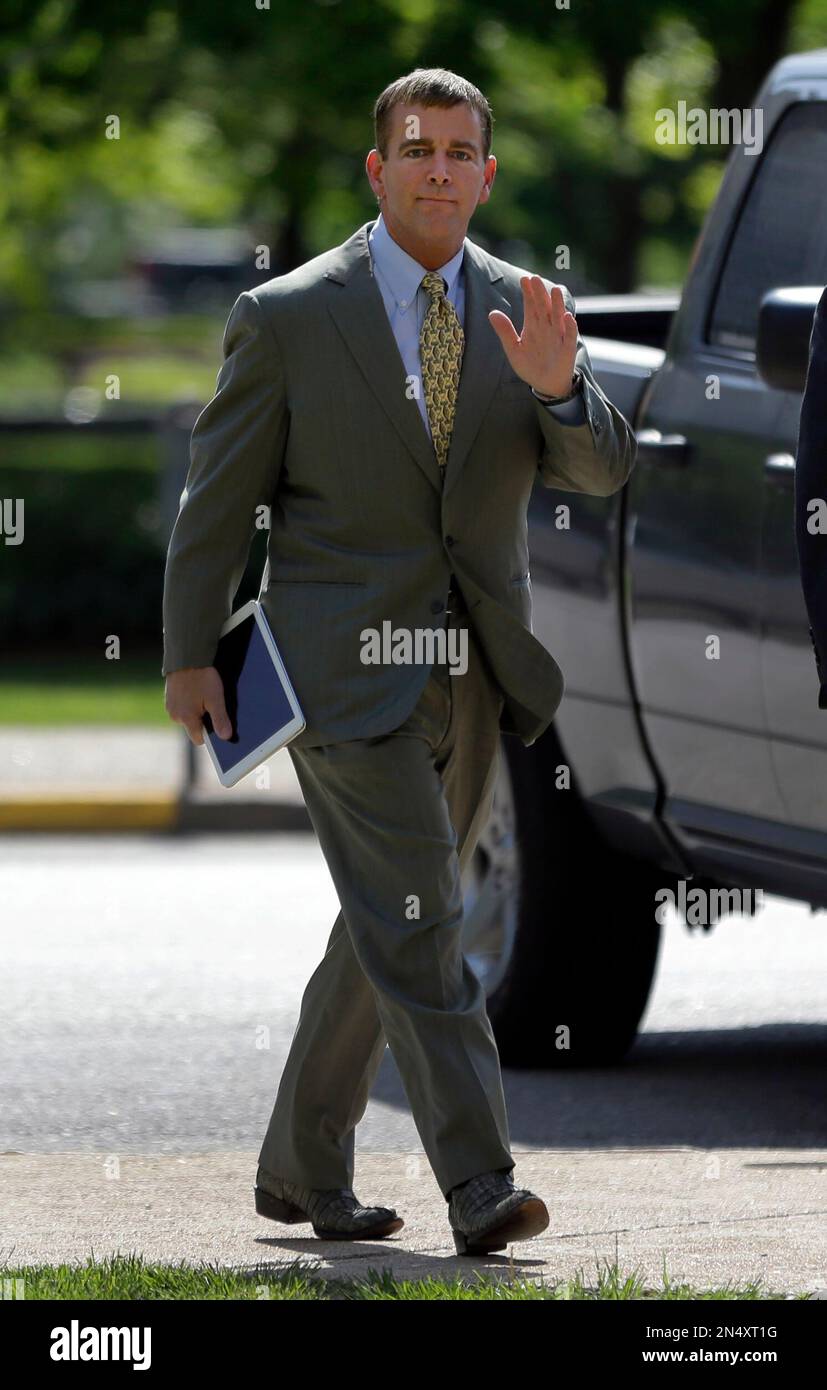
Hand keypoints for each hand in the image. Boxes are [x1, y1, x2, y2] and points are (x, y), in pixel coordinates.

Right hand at [164, 665, 231, 744]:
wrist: (186, 657)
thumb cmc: (202, 677)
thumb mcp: (215, 699)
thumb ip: (220, 720)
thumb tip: (226, 737)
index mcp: (186, 718)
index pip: (198, 739)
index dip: (209, 734)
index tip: (217, 723)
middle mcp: (175, 715)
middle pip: (192, 727)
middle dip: (202, 721)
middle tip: (212, 705)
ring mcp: (170, 707)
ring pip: (187, 717)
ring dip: (195, 711)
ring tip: (203, 696)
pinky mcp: (168, 698)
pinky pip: (181, 707)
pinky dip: (188, 703)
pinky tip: (195, 691)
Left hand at [488, 277, 577, 397]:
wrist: (545, 384)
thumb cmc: (530, 366)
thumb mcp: (514, 349)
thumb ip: (505, 331)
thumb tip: (492, 313)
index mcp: (533, 326)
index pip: (531, 305)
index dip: (528, 292)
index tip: (524, 279)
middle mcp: (547, 327)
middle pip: (544, 307)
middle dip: (540, 293)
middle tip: (535, 278)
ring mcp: (558, 336)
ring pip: (558, 317)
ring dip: (557, 304)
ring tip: (554, 290)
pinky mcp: (568, 348)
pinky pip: (570, 336)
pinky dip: (570, 326)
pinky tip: (567, 317)